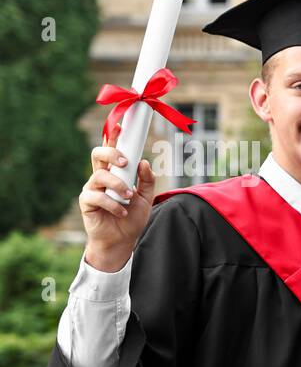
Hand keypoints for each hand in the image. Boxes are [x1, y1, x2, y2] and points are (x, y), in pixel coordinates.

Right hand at [81, 122, 156, 272]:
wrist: (122, 241)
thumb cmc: (132, 217)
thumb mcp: (146, 198)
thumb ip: (147, 180)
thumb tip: (144, 162)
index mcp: (114, 172)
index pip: (111, 150)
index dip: (113, 136)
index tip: (120, 125)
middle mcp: (100, 177)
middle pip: (98, 154)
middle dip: (111, 154)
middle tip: (126, 163)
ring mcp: (92, 189)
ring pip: (99, 176)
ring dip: (118, 185)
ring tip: (129, 197)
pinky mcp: (86, 202)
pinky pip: (97, 196)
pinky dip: (113, 203)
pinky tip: (122, 211)